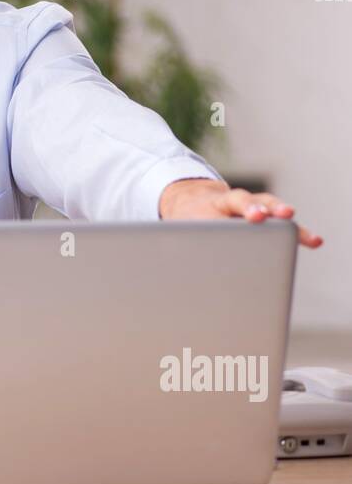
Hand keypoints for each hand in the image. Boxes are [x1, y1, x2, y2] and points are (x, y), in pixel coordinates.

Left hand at [159, 178, 321, 247]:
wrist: (190, 201)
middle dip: (254, 210)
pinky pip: (281, 224)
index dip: (225, 218)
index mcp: (205, 208)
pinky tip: (314, 241)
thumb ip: (179, 252)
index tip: (241, 221)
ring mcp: (248, 208)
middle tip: (261, 216)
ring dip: (280, 215)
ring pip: (267, 207)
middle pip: (242, 201)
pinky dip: (297, 233)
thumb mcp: (176, 237)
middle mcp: (229, 203)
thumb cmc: (185, 227)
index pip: (213, 211)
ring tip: (299, 227)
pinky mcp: (262, 218)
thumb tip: (171, 282)